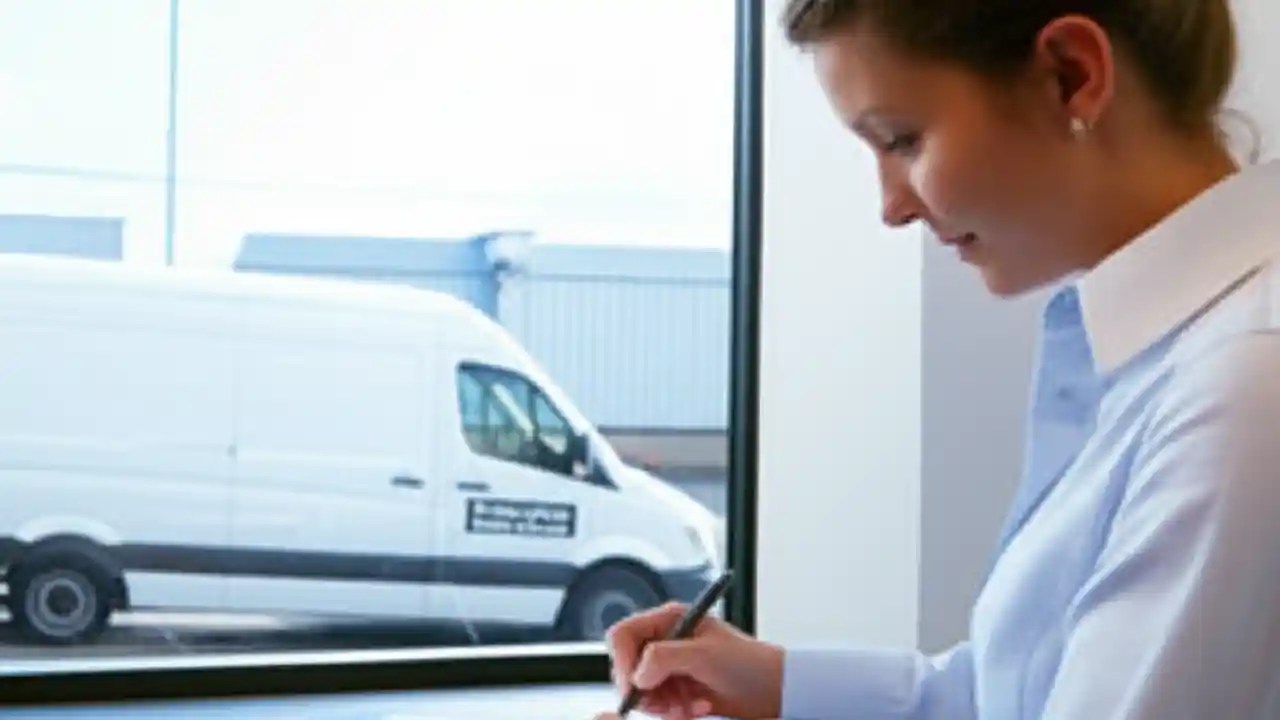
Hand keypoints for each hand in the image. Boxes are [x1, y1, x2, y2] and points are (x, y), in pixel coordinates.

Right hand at [605, 602, 783, 719]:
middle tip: (665, 706)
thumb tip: (637, 673)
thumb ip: (665, 657)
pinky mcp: (677, 688)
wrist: (775, 691)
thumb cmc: (748, 663)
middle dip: (645, 690)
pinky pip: (657, 704)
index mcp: (670, 620)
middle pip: (628, 666)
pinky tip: (696, 709)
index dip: (622, 662)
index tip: (633, 688)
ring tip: (688, 709)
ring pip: (641, 689)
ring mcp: (671, 665)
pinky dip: (672, 711)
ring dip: (661, 705)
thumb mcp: (705, 655)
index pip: (623, 635)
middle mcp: (666, 640)